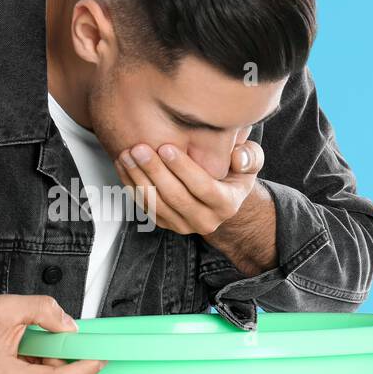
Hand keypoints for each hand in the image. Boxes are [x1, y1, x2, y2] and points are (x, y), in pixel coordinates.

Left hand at [114, 140, 264, 235]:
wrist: (219, 197)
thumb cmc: (232, 172)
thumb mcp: (249, 162)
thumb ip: (249, 156)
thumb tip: (237, 156)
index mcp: (227, 205)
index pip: (203, 188)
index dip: (183, 168)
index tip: (166, 147)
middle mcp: (205, 221)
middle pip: (176, 197)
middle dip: (155, 171)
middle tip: (139, 148)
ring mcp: (183, 225)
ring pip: (156, 204)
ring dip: (138, 179)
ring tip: (127, 154)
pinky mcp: (165, 224)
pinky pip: (144, 207)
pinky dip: (131, 186)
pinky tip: (123, 165)